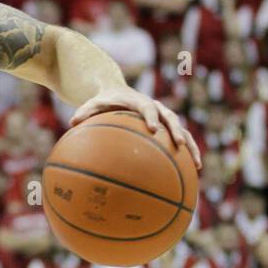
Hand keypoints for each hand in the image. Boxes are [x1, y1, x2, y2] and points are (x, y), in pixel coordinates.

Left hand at [71, 87, 200, 169]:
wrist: (118, 93)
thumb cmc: (104, 101)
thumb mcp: (93, 103)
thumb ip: (84, 111)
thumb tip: (71, 122)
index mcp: (139, 101)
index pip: (148, 107)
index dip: (152, 117)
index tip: (153, 129)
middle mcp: (156, 108)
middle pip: (171, 118)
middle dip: (176, 131)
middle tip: (178, 144)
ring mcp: (163, 118)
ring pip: (181, 131)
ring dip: (190, 146)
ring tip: (196, 165)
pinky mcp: (166, 128)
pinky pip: (179, 141)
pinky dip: (186, 155)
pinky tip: (190, 174)